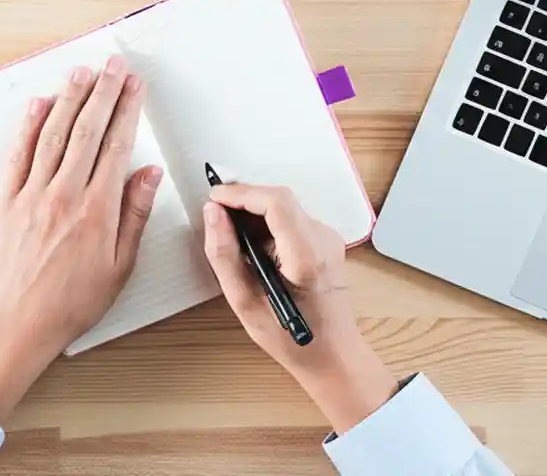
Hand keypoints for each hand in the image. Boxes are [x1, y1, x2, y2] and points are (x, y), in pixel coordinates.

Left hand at [0, 56, 162, 421]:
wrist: (20, 322)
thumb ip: (134, 215)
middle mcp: (64, 195)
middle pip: (87, 130)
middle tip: (114, 66)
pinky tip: (40, 105)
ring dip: (70, 99)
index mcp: (97, 211)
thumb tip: (148, 175)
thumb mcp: (120, 265)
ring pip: (54, 134)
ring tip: (82, 73)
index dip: (128, 111)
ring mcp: (33, 195)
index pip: (117, 146)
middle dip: (103, 92)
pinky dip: (29, 126)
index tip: (135, 87)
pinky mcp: (8, 201)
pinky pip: (19, 154)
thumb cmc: (72, 301)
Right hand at [203, 184, 396, 433]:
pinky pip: (292, 219)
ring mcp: (329, 238)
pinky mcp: (327, 241)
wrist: (334, 354)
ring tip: (230, 235)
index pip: (276, 202)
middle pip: (280, 200)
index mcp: (306, 256)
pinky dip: (268, 223)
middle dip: (244, 200)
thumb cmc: (291, 339)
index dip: (241, 192)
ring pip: (285, 207)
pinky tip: (253, 246)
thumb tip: (212, 213)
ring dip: (254, 212)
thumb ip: (224, 254)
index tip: (214, 198)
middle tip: (215, 216)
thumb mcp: (244, 302)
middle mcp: (324, 240)